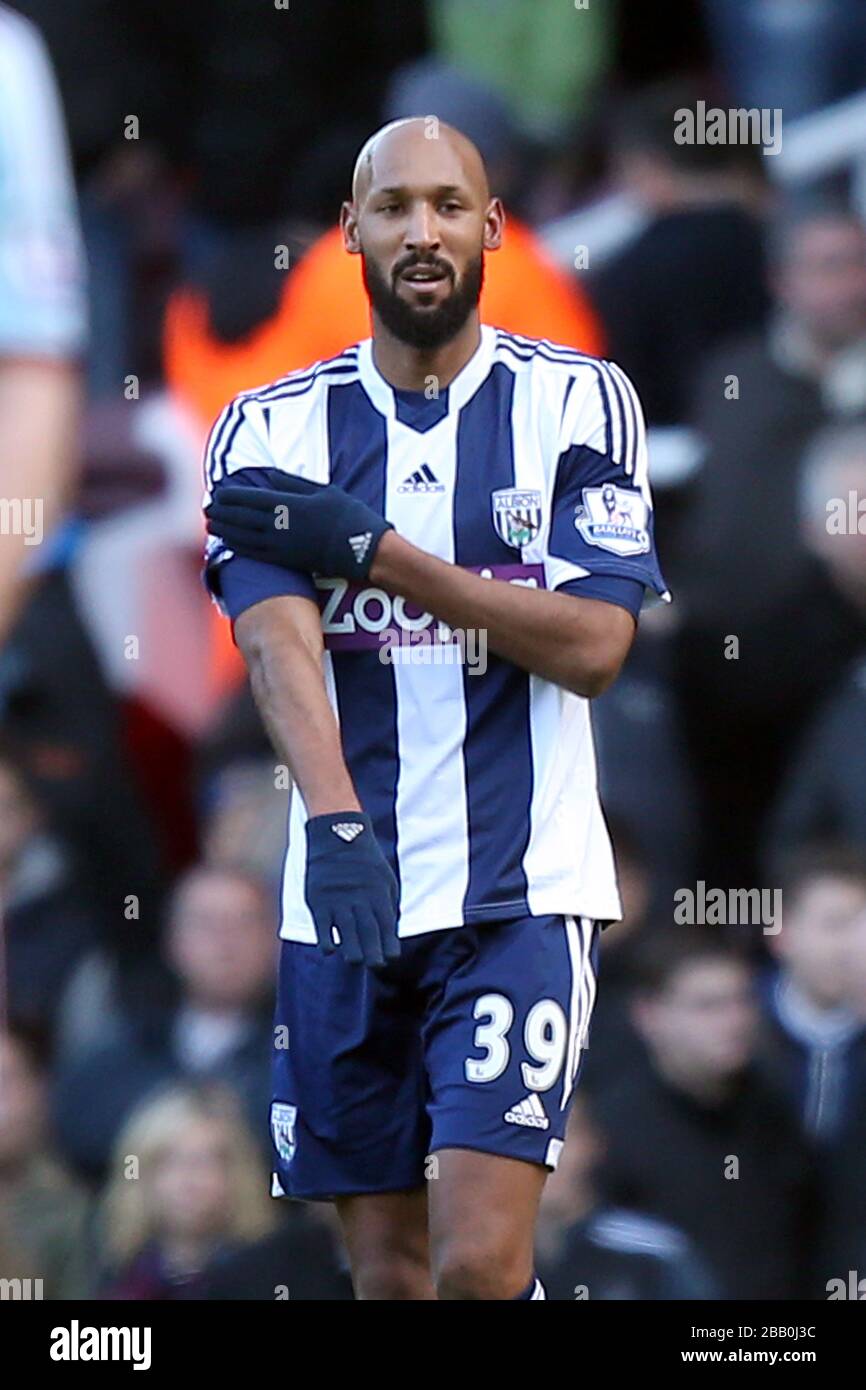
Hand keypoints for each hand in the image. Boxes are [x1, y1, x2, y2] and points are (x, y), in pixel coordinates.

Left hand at [205, 470, 393, 579]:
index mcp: (290, 504)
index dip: (231, 495)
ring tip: (211, 524)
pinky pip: (256, 554)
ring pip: (245, 537)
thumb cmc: (348, 516)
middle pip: (243, 517)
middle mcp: (281, 525)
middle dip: (223, 512)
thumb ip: (294, 484)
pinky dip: (239, 547)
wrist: (365, 549)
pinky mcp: (288, 561)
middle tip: (207, 507)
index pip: (251, 498)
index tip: (217, 491)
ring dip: (225, 530)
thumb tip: (271, 477)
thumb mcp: (324, 490)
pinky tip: (228, 543)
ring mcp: (283, 545)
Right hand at [304, 811, 399, 967]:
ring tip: (355, 961)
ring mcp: (338, 900)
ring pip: (346, 932)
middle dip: (373, 952)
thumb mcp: (385, 876)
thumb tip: (391, 929)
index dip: (389, 943)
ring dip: (352, 950)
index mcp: (378, 893)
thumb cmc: (365, 858)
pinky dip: (326, 940)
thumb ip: (388, 902)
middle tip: (375, 965)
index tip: (391, 957)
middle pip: (368, 932)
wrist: (337, 834)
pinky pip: (322, 926)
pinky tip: (330, 950)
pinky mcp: (318, 900)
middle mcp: (359, 899)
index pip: (386, 924)